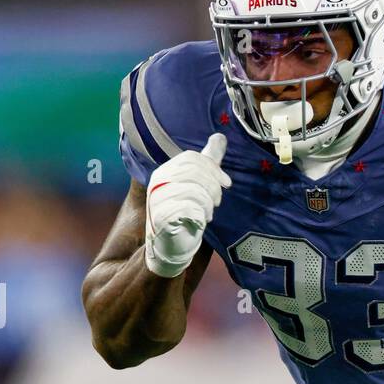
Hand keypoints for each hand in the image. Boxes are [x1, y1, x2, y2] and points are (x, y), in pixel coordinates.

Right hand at [144, 134, 230, 277]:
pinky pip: (190, 208)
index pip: (191, 158)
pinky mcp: (161, 217)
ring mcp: (157, 199)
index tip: (226, 183)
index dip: (213, 168)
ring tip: (207, 213)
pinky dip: (201, 215)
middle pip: (194, 172)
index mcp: (165, 172)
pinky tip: (200, 221)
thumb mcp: (198, 184)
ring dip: (208, 204)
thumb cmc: (186, 213)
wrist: (172, 246)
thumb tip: (220, 137)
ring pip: (194, 190)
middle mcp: (158, 182)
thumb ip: (207, 161)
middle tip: (217, 201)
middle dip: (213, 187)